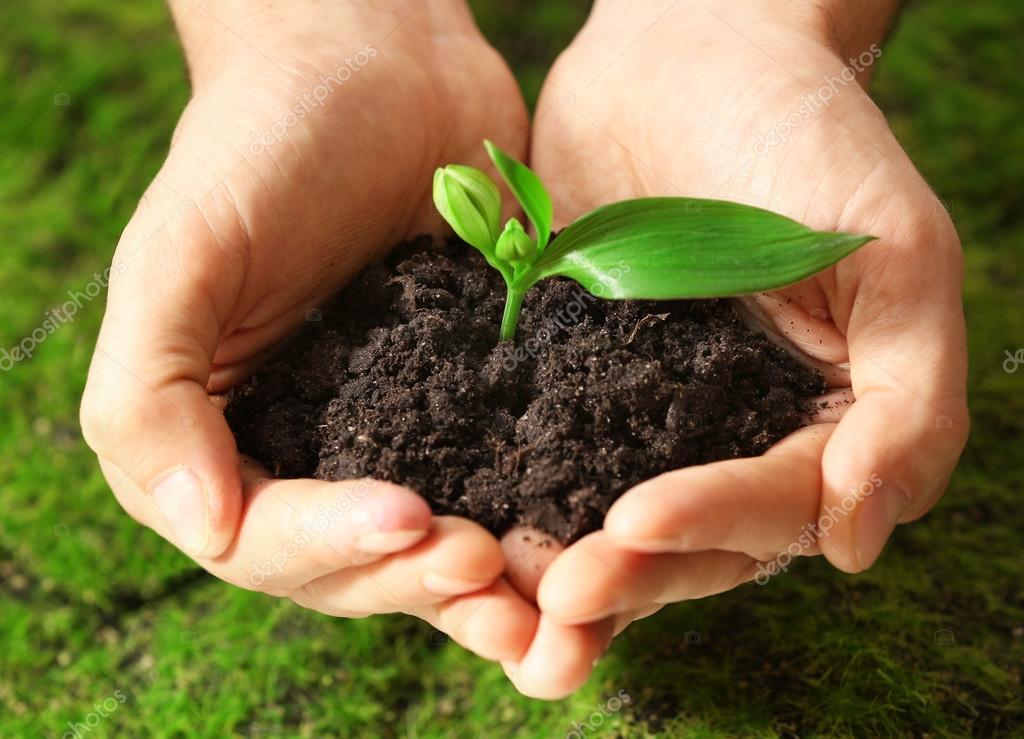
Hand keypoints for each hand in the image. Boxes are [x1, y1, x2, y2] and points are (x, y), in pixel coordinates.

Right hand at [80, 0, 537, 660]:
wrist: (377, 64)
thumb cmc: (265, 141)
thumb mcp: (182, 252)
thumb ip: (151, 391)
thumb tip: (197, 525)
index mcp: (214, 436)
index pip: (258, 536)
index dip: (330, 544)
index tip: (411, 515)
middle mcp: (299, 455)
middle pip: (351, 565)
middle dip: (416, 579)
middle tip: (486, 566)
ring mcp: (390, 438)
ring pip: (429, 548)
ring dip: (485, 586)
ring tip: (547, 600)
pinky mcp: (466, 409)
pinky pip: (496, 484)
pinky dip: (531, 522)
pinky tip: (579, 539)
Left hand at [510, 0, 968, 691]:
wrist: (685, 52)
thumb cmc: (803, 134)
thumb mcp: (893, 255)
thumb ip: (907, 398)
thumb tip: (863, 540)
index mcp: (821, 420)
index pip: (776, 506)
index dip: (713, 525)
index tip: (634, 523)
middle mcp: (732, 436)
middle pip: (690, 540)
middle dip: (630, 574)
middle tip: (556, 598)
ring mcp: (644, 414)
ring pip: (612, 518)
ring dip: (564, 564)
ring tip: (503, 597)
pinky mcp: (569, 381)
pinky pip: (542, 452)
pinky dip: (511, 494)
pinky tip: (465, 522)